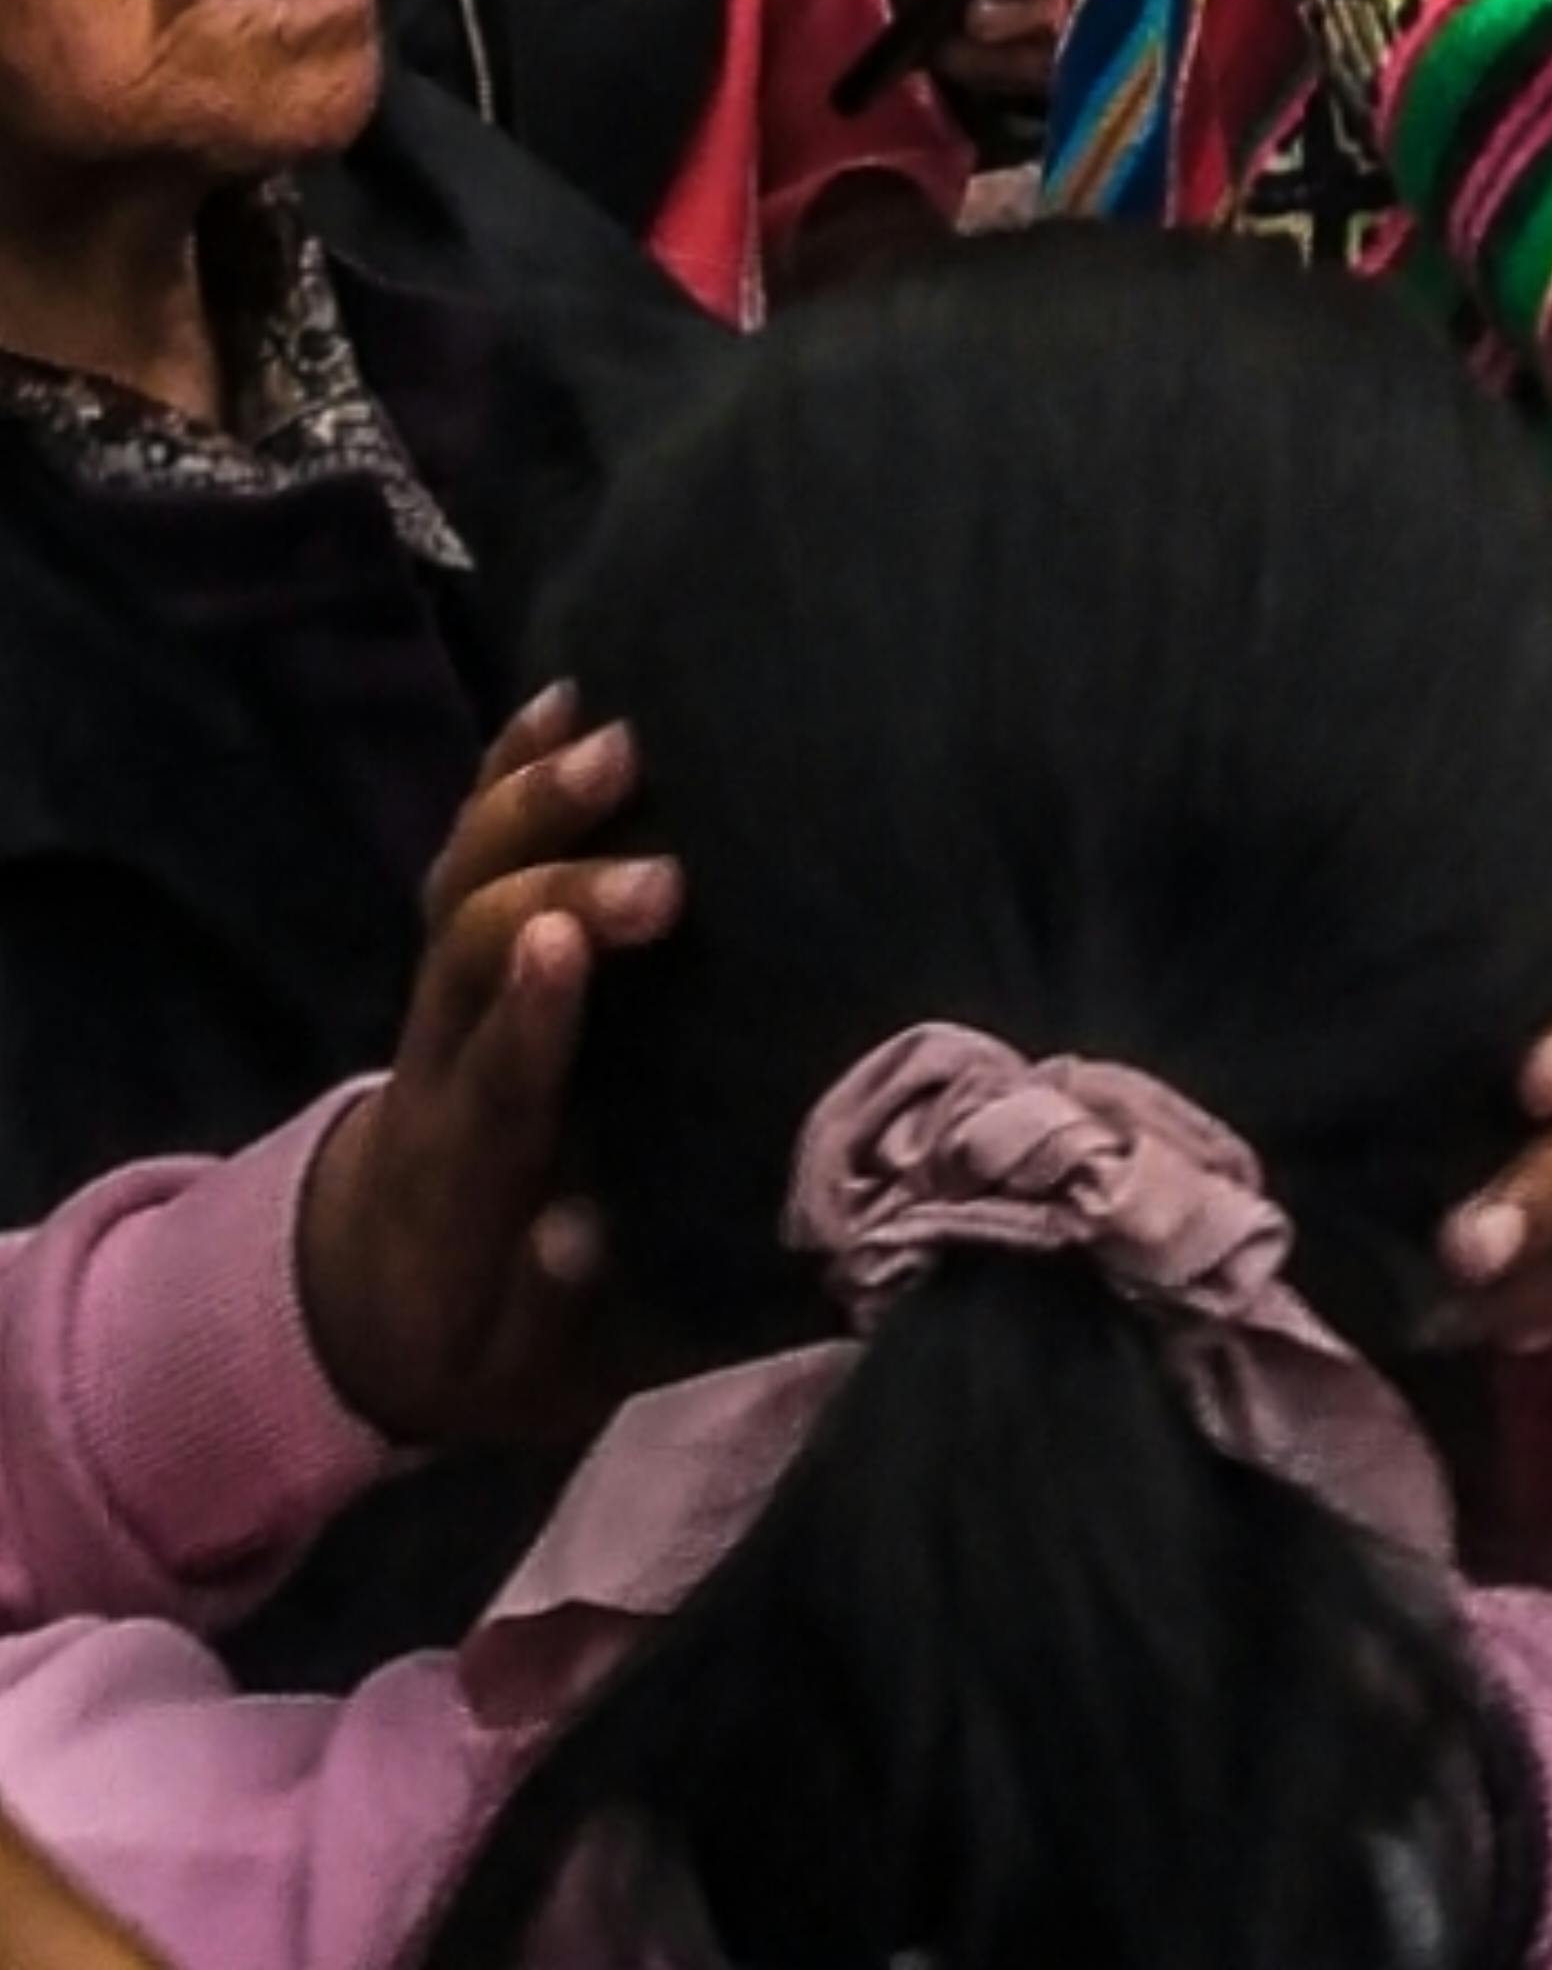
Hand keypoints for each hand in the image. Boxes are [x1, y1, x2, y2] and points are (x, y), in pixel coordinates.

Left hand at [295, 695, 677, 1446]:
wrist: (366, 1295)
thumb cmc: (480, 1336)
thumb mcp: (525, 1375)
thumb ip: (560, 1314)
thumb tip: (587, 1234)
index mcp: (465, 1172)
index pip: (493, 1080)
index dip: (528, 1012)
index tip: (572, 942)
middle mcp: (441, 1066)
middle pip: (471, 957)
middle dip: (554, 893)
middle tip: (662, 870)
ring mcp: (440, 1002)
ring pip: (463, 884)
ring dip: (531, 808)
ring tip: (617, 742)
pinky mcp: (458, 959)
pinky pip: (471, 849)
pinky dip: (507, 772)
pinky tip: (563, 699)